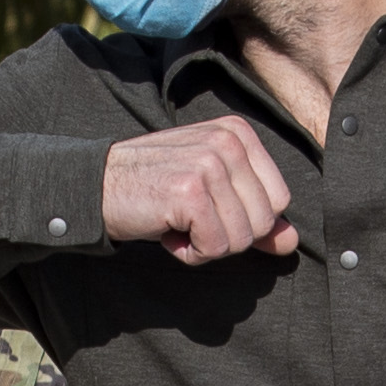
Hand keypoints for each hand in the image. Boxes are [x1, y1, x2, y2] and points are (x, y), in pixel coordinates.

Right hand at [100, 116, 299, 263]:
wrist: (94, 186)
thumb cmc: (152, 190)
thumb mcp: (210, 194)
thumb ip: (253, 214)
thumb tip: (290, 241)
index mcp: (237, 133)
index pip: (279, 199)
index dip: (245, 220)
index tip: (207, 209)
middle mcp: (228, 141)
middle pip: (263, 221)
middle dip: (227, 236)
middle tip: (189, 219)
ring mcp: (209, 164)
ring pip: (241, 238)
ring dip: (206, 246)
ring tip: (176, 223)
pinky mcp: (190, 191)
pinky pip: (215, 247)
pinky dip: (189, 253)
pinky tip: (167, 232)